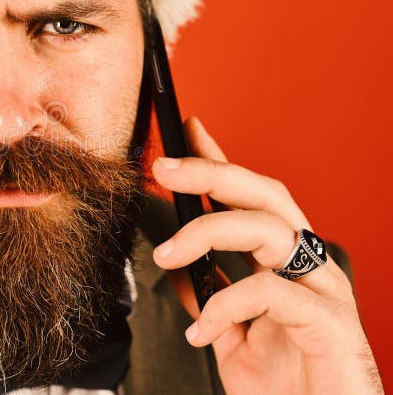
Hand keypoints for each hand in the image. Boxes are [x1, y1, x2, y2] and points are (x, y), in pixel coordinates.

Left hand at [151, 116, 383, 394]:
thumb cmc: (287, 387)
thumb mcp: (232, 337)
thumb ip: (211, 298)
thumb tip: (178, 266)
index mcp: (284, 264)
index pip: (251, 197)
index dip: (219, 160)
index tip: (186, 130)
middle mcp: (308, 267)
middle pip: (265, 196)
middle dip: (212, 172)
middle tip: (165, 167)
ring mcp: (324, 291)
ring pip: (269, 229)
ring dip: (207, 232)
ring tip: (167, 255)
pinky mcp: (332, 324)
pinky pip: (272, 293)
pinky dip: (225, 305)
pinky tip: (200, 330)